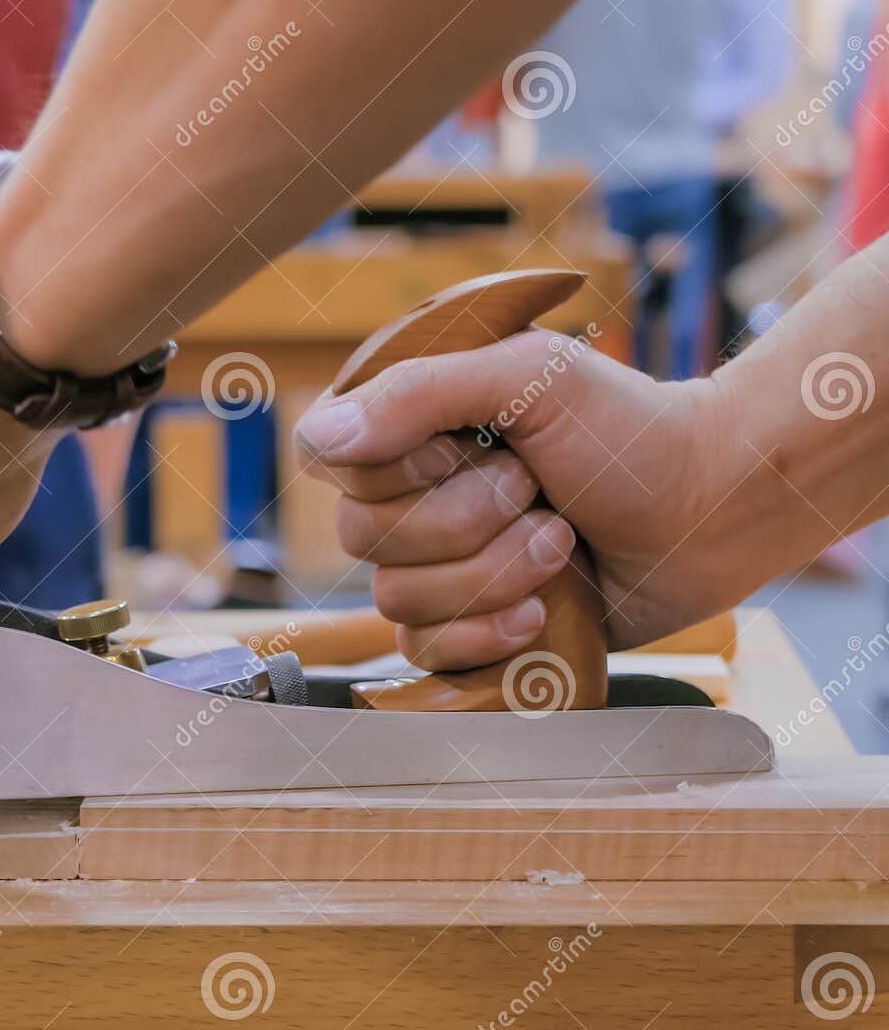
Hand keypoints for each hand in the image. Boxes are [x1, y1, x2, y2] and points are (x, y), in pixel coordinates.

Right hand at [294, 329, 745, 670]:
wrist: (714, 509)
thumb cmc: (631, 430)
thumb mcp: (530, 377)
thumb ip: (419, 394)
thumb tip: (314, 438)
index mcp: (414, 428)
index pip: (332, 460)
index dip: (394, 469)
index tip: (467, 448)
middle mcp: (413, 496)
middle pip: (362, 537)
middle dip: (464, 522)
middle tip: (535, 492)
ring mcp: (440, 565)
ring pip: (396, 599)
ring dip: (492, 576)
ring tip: (561, 545)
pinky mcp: (471, 626)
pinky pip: (425, 652)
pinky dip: (486, 635)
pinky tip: (543, 611)